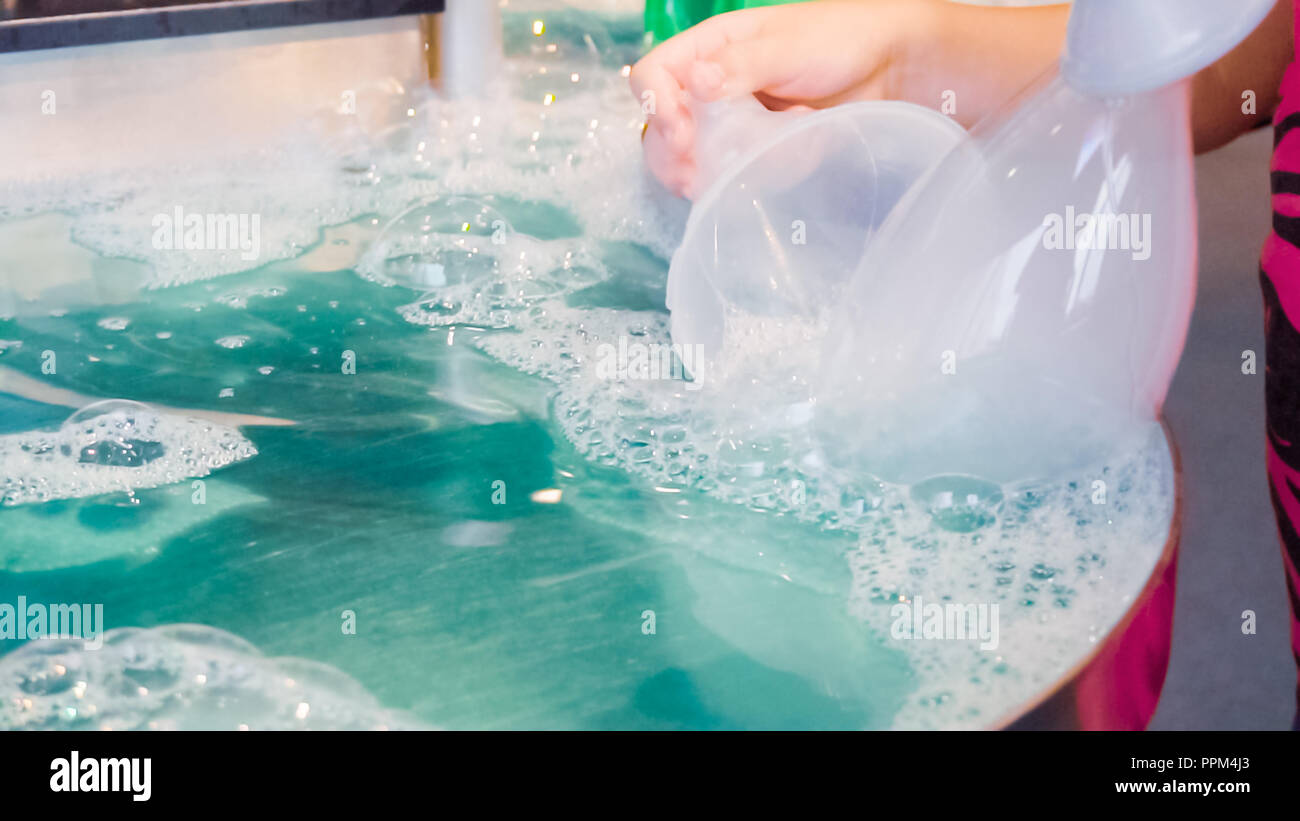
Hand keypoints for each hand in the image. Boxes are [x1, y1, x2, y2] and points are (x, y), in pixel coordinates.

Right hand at [629, 0, 1067, 197]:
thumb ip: (741, 65)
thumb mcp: (791, 45)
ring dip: (716, 168)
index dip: (661, 106)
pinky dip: (756, 174)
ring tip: (759, 155)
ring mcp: (734, 123)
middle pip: (662, 128)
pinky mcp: (758, 153)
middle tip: (706, 166)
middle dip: (680, 153)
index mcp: (713, 47)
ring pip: (692, 161)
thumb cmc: (847, 39)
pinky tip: (791, 153)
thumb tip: (697, 84)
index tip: (686, 132)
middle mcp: (714, 85)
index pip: (656, 76)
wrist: (899, 69)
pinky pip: (736, 175)